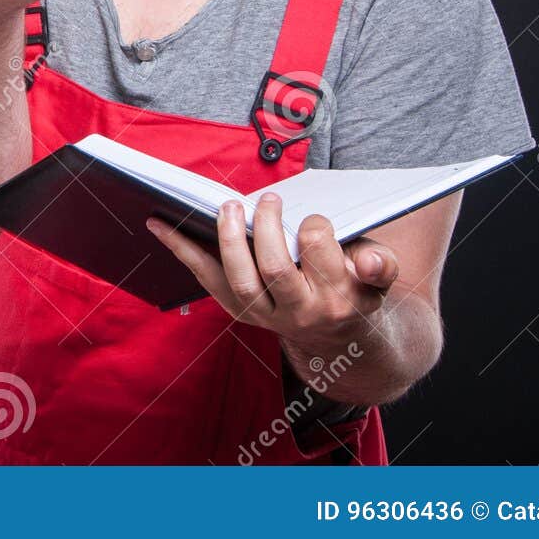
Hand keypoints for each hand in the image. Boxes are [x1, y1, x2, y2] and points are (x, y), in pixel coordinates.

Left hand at [145, 192, 399, 350]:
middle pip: (274, 269)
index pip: (321, 252)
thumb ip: (380, 265)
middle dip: (265, 228)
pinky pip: (206, 280)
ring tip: (227, 205)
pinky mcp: (240, 311)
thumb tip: (368, 260)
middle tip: (267, 199)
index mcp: (339, 298)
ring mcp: (265, 315)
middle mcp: (299, 312)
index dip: (313, 225)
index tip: (311, 214)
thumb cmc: (356, 290)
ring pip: (236, 281)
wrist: (341, 339)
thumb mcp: (379, 277)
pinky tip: (159, 223)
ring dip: (226, 238)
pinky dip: (181, 249)